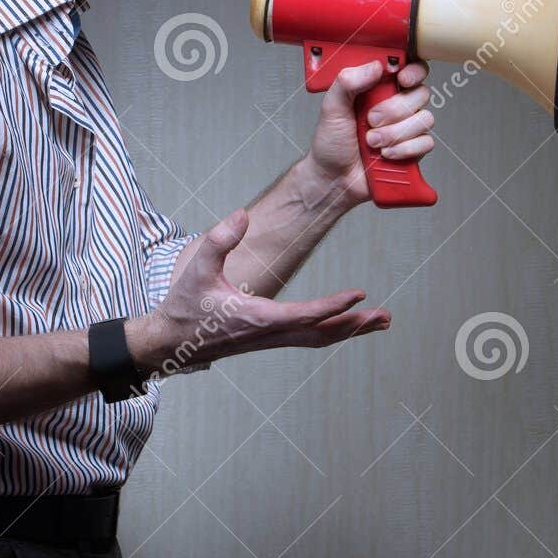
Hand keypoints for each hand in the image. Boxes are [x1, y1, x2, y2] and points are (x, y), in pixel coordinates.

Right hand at [126, 208, 389, 374]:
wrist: (172, 342)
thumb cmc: (185, 305)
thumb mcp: (197, 268)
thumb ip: (219, 240)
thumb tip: (242, 215)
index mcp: (258, 319)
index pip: (305, 315)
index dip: (334, 305)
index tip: (360, 294)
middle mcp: (271, 334)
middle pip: (323, 334)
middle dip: (355, 325)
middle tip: (385, 316)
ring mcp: (273, 340)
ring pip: (320, 340)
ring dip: (351, 330)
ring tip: (381, 321)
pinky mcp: (271, 339)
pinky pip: (310, 339)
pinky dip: (334, 332)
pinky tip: (350, 324)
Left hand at [303, 58, 435, 205]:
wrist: (334, 179)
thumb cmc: (331, 143)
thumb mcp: (331, 107)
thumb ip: (348, 81)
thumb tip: (376, 65)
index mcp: (380, 89)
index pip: (411, 69)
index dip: (414, 71)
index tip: (401, 79)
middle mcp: (397, 106)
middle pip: (421, 94)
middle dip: (395, 110)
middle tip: (371, 120)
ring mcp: (407, 128)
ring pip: (425, 120)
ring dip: (396, 133)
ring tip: (372, 142)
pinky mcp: (413, 150)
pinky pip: (426, 143)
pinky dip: (405, 150)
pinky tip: (386, 155)